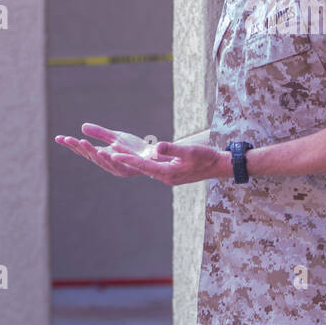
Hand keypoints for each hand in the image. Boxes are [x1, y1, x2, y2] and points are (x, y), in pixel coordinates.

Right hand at [54, 123, 157, 177]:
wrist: (157, 157)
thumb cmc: (135, 148)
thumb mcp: (115, 137)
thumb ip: (100, 133)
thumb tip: (82, 127)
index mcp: (103, 157)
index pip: (84, 151)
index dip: (71, 145)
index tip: (58, 138)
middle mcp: (109, 165)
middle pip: (91, 157)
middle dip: (79, 148)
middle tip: (68, 139)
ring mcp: (121, 168)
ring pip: (104, 162)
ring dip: (93, 153)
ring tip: (83, 143)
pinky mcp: (134, 168)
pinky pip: (123, 164)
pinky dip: (114, 158)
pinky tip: (106, 151)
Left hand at [109, 140, 230, 186]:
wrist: (219, 166)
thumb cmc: (206, 157)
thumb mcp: (189, 151)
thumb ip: (172, 149)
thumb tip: (157, 147)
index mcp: (168, 173)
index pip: (144, 166)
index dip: (128, 160)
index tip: (114, 154)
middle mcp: (165, 177)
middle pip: (140, 168)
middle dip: (124, 161)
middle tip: (106, 154)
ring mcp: (167, 177)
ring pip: (145, 169)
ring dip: (130, 162)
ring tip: (114, 154)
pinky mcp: (170, 174)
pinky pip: (152, 169)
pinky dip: (141, 163)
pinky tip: (133, 159)